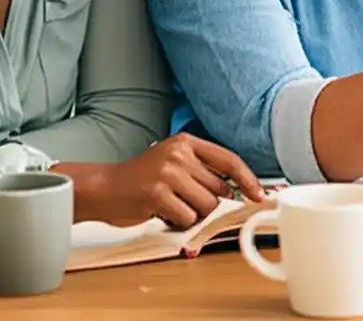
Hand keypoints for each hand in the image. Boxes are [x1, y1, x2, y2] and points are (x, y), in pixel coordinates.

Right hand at [85, 133, 264, 228]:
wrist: (104, 188)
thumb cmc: (143, 179)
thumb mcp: (174, 163)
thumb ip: (203, 171)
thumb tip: (238, 191)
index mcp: (186, 142)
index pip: (229, 160)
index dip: (248, 179)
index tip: (258, 194)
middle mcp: (179, 153)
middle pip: (218, 190)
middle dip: (205, 202)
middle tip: (181, 198)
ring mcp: (168, 172)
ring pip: (205, 206)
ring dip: (191, 212)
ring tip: (170, 203)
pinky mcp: (157, 193)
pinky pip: (186, 217)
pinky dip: (176, 220)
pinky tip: (160, 210)